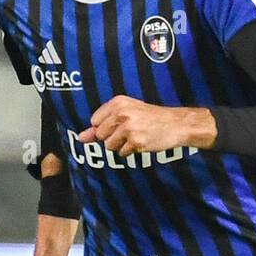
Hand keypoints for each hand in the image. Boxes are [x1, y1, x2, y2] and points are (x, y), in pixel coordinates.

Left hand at [78, 96, 215, 155]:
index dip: (105, 128)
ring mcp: (129, 128)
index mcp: (118, 102)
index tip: (120, 125)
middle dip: (112, 138)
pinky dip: (131, 151)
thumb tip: (80, 137)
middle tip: (130, 131)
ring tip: (136, 136)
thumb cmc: (150, 118)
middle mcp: (121, 113)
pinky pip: (122, 153)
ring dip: (121, 146)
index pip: (95, 122)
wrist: (176, 124)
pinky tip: (143, 142)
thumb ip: (101, 125)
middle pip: (100, 135)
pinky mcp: (136, 141)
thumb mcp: (126, 114)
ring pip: (110, 146)